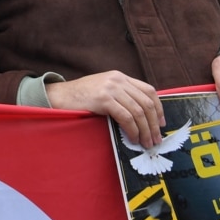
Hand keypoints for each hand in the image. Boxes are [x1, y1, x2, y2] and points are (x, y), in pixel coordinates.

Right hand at [46, 71, 163, 147]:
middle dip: (154, 124)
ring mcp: (110, 88)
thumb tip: (141, 117)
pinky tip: (132, 138)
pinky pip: (126, 117)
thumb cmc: (80, 98)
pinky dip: (132, 130)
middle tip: (155, 139)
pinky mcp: (103, 99)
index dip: (159, 108)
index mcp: (120, 77)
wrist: (58, 96)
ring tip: (145, 143)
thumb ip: (121, 96)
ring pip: (138, 111)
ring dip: (145, 130)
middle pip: (147, 103)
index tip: (161, 124)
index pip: (149, 90)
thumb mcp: (104, 91)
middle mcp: (118, 79)